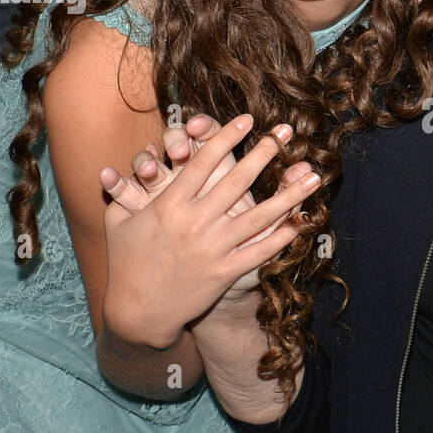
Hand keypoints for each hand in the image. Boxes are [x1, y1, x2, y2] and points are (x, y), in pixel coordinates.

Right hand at [99, 114, 320, 347]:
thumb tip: (131, 157)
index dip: (227, 137)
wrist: (137, 313)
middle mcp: (195, 222)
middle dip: (265, 153)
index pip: (204, 162)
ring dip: (289, 194)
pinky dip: (283, 237)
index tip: (247, 120)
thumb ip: (123, 187)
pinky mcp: (225, 272)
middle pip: (237, 180)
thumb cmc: (125, 262)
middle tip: (286, 132)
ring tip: (314, 176)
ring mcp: (213, 248)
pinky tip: (303, 221)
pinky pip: (260, 251)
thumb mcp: (118, 220)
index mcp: (169, 204)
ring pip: (259, 216)